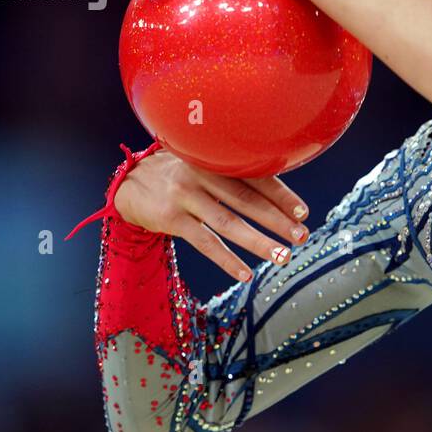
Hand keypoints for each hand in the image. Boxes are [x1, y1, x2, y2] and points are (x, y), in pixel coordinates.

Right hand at [113, 149, 311, 282]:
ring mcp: (185, 196)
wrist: (128, 183)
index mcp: (214, 158)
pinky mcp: (170, 218)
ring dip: (257, 241)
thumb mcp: (202, 163)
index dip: (281, 195)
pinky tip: (245, 274)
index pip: (255, 176)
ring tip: (281, 256)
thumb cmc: (177, 175)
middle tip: (301, 235)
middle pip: (246, 199)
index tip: (303, 213)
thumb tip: (278, 197)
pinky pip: (204, 242)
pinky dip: (226, 260)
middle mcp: (201, 173)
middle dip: (277, 219)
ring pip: (228, 222)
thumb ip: (231, 173)